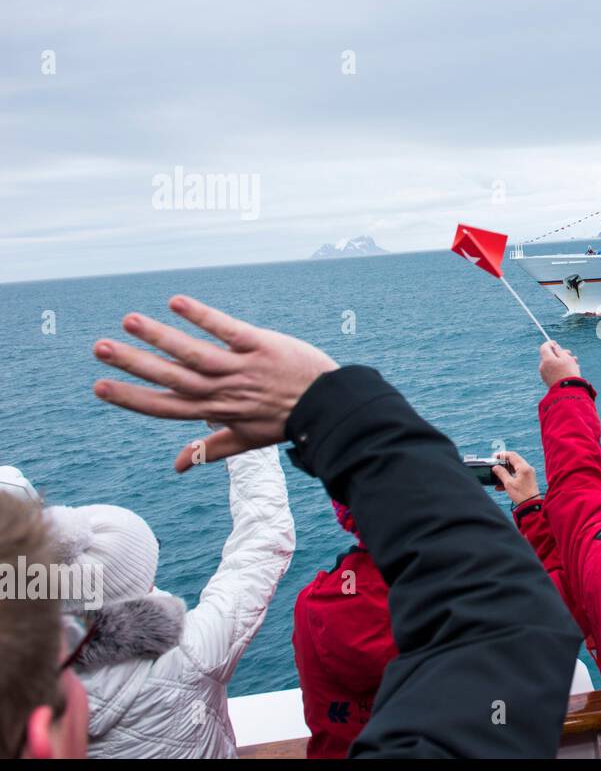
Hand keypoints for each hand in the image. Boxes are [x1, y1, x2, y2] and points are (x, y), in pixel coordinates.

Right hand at [92, 295, 338, 471]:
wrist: (330, 406)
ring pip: (194, 353)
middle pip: (172, 378)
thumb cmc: (285, 420)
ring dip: (160, 337)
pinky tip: (177, 303)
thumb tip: (178, 467)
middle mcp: (224, 391)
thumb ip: (210, 450)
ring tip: (130, 321)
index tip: (100, 387)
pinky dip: (203, 317)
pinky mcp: (261, 345)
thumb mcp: (247, 441)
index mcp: (217, 411)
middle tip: (100, 349)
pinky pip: (227, 330)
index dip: (132, 399)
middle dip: (134, 365)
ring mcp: (242, 367)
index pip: (166, 407)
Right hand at [492, 451, 539, 505]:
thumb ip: (501, 473)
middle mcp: (527, 468)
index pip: (512, 455)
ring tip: (496, 477)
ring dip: (505, 472)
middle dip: (503, 463)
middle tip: (495, 465)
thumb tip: (495, 467)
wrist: (531, 506)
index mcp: (523, 467)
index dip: (502, 455)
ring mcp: (528, 474)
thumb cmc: (522, 495)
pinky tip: (500, 486)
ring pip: (514, 469)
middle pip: (513, 461)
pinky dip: (509, 478)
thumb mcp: (509, 484)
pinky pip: (517, 475)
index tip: (494, 457)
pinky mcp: (527, 480)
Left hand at [538, 341, 580, 388]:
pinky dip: (559, 368)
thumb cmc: (569, 373)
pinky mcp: (547, 380)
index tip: (555, 342)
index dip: (550, 343)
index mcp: (546, 359)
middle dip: (560, 354)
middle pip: (549, 356)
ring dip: (562, 361)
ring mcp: (544, 374)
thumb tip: (555, 347)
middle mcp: (543, 366)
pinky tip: (571, 369)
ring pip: (552, 364)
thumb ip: (560, 351)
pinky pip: (552, 371)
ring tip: (574, 362)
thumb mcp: (567, 358)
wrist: (568, 391)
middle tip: (570, 353)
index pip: (544, 347)